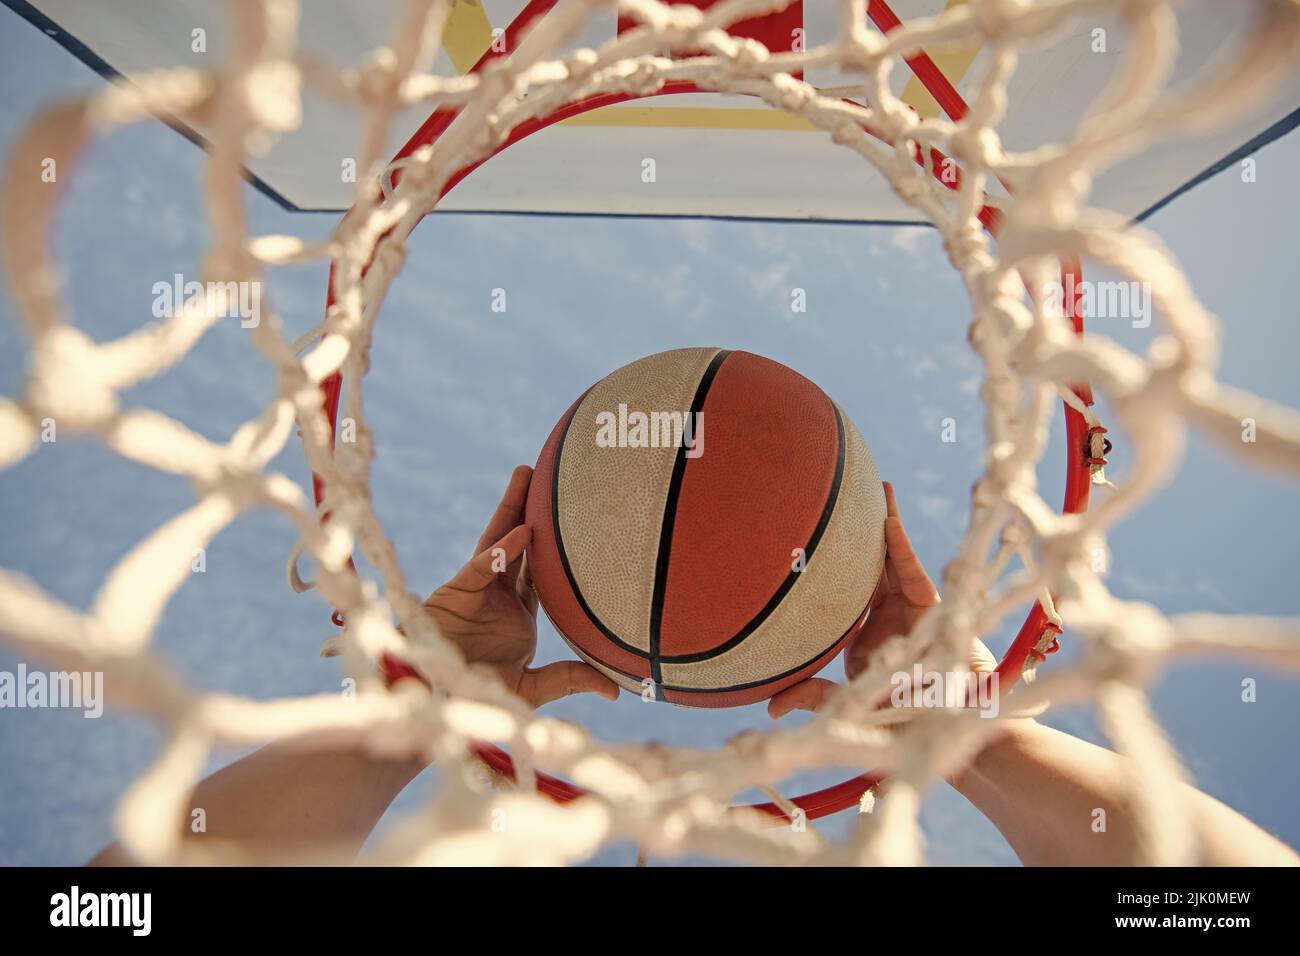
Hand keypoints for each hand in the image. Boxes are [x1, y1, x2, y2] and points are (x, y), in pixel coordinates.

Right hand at [419, 465, 618, 708]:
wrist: (437, 703)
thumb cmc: (478, 697)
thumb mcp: (532, 687)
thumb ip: (570, 679)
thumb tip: (615, 691)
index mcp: (517, 612)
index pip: (540, 570)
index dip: (555, 546)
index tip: (580, 521)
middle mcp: (498, 594)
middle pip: (520, 543)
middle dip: (532, 510)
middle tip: (552, 478)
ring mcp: (478, 588)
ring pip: (498, 540)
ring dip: (512, 508)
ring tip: (527, 474)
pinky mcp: (458, 591)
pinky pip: (482, 565)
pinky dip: (502, 549)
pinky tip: (523, 532)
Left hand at [768, 482, 992, 716]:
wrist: (938, 730)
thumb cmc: (896, 719)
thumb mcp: (846, 702)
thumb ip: (812, 696)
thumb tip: (768, 706)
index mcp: (863, 630)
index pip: (842, 588)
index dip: (828, 563)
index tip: (806, 538)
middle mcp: (887, 613)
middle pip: (870, 563)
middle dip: (860, 530)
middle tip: (844, 492)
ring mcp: (910, 608)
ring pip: (895, 558)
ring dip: (887, 522)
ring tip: (878, 487)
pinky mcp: (932, 608)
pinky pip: (914, 571)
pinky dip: (902, 547)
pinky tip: (889, 522)